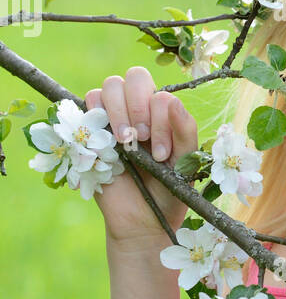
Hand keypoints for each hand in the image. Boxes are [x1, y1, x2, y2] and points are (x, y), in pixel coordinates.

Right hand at [84, 66, 198, 245]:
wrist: (143, 221)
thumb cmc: (169, 191)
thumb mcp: (186, 164)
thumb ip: (186, 132)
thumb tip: (173, 100)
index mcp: (164, 116)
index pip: (160, 94)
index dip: (160, 119)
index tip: (161, 153)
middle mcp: (138, 111)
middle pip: (134, 77)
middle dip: (138, 106)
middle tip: (140, 139)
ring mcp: (113, 118)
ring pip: (109, 86)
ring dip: (118, 112)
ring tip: (125, 144)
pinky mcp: (90, 131)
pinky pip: (87, 105)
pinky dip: (97, 119)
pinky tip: (108, 146)